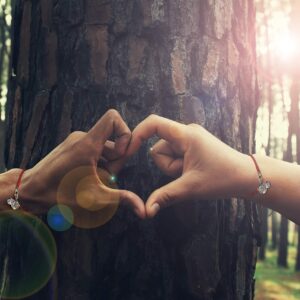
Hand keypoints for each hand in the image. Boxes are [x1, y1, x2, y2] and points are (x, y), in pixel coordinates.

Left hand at [20, 109, 145, 218]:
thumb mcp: (94, 198)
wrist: (30, 191)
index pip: (113, 118)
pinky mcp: (73, 147)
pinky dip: (97, 164)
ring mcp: (77, 141)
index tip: (121, 154)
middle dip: (115, 162)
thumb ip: (122, 199)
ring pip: (104, 149)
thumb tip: (144, 211)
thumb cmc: (58, 193)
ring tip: (93, 182)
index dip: (125, 133)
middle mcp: (82, 137)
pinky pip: (94, 150)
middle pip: (113, 141)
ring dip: (106, 166)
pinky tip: (87, 179)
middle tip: (103, 179)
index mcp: (88, 143)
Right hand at [127, 115, 253, 217]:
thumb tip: (146, 211)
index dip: (137, 134)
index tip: (128, 151)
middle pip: (158, 147)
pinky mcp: (192, 145)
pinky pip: (174, 155)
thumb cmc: (223, 178)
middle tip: (187, 173)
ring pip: (166, 154)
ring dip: (173, 167)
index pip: (153, 123)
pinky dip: (179, 166)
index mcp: (186, 135)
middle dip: (167, 165)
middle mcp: (186, 132)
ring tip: (192, 173)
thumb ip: (165, 197)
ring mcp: (189, 138)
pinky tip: (194, 171)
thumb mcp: (191, 188)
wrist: (247, 176)